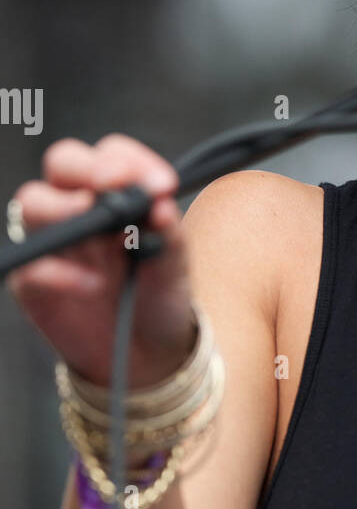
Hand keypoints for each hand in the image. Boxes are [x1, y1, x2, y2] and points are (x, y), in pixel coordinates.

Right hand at [5, 133, 194, 387]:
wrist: (148, 352)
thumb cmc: (160, 294)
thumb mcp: (175, 264)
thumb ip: (168, 234)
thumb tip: (161, 206)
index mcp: (115, 193)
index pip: (111, 155)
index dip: (130, 162)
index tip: (161, 185)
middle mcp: (77, 207)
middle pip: (63, 162)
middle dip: (85, 169)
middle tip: (110, 187)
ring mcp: (53, 242)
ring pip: (33, 201)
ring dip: (66, 212)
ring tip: (104, 242)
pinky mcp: (33, 282)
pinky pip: (29, 264)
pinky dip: (58, 271)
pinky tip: (90, 286)